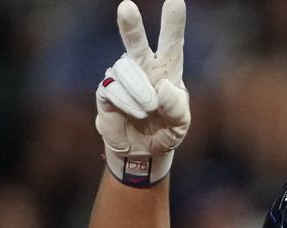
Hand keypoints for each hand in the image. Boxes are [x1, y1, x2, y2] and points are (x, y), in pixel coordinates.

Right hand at [95, 0, 190, 186]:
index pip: (172, 43)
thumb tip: (164, 87)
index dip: (172, 23)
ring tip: (148, 111)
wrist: (142, 152)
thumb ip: (178, 108)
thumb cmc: (165, 131)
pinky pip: (113, 90)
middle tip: (126, 6)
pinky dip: (127, 104)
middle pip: (136, 42)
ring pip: (126, 74)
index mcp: (166, 70)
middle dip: (131, 26)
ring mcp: (122, 76)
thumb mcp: (181, 126)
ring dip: (140, 94)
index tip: (176, 1)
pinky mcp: (106, 90)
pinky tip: (135, 114)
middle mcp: (142, 67)